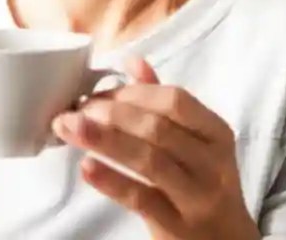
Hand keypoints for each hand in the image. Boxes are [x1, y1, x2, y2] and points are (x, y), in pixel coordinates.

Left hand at [52, 57, 259, 239]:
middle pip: (159, 128)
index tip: (99, 93)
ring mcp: (196, 196)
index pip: (176, 101)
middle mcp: (211, 163)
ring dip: (104, 140)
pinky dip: (112, 181)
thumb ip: (166, 104)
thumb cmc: (204, 185)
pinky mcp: (176, 226)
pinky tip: (87, 168)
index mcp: (216, 133)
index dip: (133, 92)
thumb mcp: (198, 144)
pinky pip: (141, 199)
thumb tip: (132, 62)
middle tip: (77, 110)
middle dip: (112, 113)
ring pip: (149, 160)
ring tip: (69, 128)